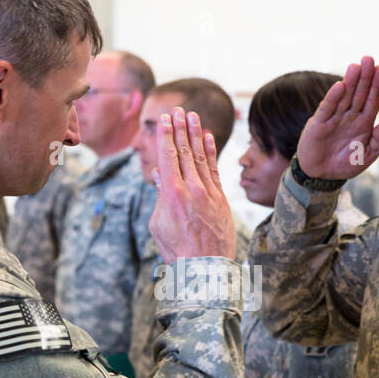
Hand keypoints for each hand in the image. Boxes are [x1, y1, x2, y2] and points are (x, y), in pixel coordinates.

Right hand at [149, 107, 235, 262]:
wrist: (204, 268)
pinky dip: (211, 152)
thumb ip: (159, 197)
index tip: (165, 119)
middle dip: (180, 128)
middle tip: (179, 109)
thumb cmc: (175, 250)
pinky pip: (215, 170)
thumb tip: (160, 175)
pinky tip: (208, 138)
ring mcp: (208, 192)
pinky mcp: (220, 199)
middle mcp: (190, 188)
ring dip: (196, 134)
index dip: (166, 135)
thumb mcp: (158, 224)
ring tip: (193, 116)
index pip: (168, 156)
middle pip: (184, 151)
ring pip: (200, 157)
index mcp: (171, 194)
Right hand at [294, 56, 378, 179]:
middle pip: (359, 93)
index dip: (377, 85)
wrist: (321, 175)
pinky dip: (333, 97)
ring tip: (356, 66)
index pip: (372, 100)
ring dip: (350, 81)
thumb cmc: (345, 164)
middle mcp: (350, 116)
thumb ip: (377, 143)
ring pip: (345, 96)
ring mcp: (334, 118)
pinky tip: (340, 86)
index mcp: (364, 123)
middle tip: (369, 59)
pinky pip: (328, 108)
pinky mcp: (319, 123)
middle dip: (365, 77)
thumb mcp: (365, 157)